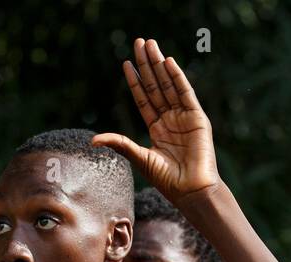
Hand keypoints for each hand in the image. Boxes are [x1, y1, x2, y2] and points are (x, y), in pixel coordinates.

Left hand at [91, 37, 219, 205]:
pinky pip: (185, 93)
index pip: (144, 99)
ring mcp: (184, 117)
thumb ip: (120, 143)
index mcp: (157, 129)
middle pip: (156, 86)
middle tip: (139, 43)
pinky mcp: (197, 118)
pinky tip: (168, 62)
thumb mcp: (139, 157)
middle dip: (147, 65)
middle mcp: (171, 120)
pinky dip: (177, 77)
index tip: (126, 63)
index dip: (135, 81)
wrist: (190, 190)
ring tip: (150, 45)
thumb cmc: (167, 180)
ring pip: (169, 85)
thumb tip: (93, 140)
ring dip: (159, 64)